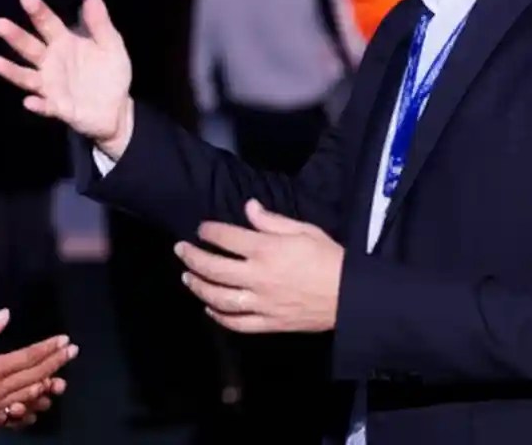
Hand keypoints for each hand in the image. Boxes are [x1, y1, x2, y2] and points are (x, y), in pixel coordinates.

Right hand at [0, 0, 134, 156]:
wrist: (117, 108)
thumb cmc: (110, 73)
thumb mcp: (111, 45)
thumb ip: (100, 24)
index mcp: (64, 43)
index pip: (48, 24)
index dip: (38, 12)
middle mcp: (51, 62)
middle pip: (30, 47)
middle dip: (15, 36)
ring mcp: (52, 86)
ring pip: (27, 77)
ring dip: (12, 70)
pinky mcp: (58, 107)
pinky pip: (45, 106)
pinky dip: (37, 104)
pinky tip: (29, 101)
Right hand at [0, 309, 78, 430]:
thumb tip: (5, 315)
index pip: (28, 357)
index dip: (48, 348)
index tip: (64, 340)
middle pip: (34, 375)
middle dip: (55, 362)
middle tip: (72, 351)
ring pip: (29, 396)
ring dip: (48, 385)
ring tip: (62, 378)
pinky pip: (17, 415)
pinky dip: (31, 408)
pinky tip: (38, 403)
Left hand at [177, 200, 343, 332]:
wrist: (351, 296)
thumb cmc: (329, 257)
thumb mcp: (304, 230)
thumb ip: (272, 220)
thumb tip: (248, 207)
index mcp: (266, 250)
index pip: (226, 238)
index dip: (209, 231)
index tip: (202, 229)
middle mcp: (257, 276)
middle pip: (213, 268)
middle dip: (192, 257)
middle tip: (180, 250)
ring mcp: (260, 303)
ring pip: (219, 297)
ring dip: (198, 287)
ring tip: (187, 278)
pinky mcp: (268, 323)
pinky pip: (237, 323)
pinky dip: (219, 316)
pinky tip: (209, 308)